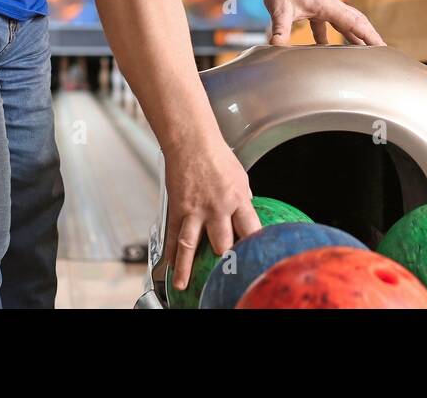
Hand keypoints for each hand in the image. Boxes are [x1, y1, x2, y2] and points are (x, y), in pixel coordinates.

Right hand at [162, 129, 259, 290]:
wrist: (191, 141)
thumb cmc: (216, 155)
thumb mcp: (240, 176)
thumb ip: (242, 198)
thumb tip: (245, 211)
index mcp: (238, 199)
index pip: (250, 229)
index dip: (254, 247)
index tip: (255, 260)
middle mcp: (217, 208)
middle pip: (223, 243)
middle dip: (224, 260)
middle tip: (223, 274)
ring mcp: (195, 211)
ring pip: (191, 245)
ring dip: (188, 268)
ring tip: (186, 285)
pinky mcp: (178, 209)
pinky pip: (173, 235)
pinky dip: (171, 252)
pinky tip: (171, 265)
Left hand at [260, 0, 383, 45]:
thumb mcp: (279, 11)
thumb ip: (280, 30)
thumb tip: (276, 46)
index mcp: (328, 5)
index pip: (353, 22)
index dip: (368, 35)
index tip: (381, 46)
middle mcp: (331, 5)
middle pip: (357, 21)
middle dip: (370, 35)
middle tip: (384, 51)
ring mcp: (326, 7)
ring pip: (348, 22)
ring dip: (357, 35)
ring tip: (367, 51)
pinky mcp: (318, 9)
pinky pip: (334, 24)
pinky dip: (337, 35)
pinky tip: (331, 48)